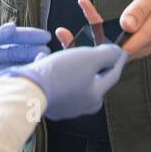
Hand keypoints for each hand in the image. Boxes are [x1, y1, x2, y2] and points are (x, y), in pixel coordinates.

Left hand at [0, 23, 50, 109]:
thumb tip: (13, 28)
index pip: (10, 37)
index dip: (28, 36)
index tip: (45, 37)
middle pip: (14, 53)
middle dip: (32, 53)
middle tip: (49, 55)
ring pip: (11, 69)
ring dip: (26, 68)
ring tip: (42, 68)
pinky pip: (1, 84)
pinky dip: (14, 83)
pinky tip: (26, 82)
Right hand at [2, 44, 126, 119]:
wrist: (28, 90)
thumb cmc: (60, 74)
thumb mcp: (89, 58)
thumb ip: (107, 54)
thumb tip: (116, 52)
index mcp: (96, 95)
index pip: (113, 74)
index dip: (118, 58)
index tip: (122, 49)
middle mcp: (83, 104)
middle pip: (93, 77)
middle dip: (91, 58)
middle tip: (91, 45)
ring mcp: (65, 105)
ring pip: (74, 78)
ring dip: (70, 61)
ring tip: (64, 47)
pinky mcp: (49, 102)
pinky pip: (57, 82)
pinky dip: (54, 69)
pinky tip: (46, 59)